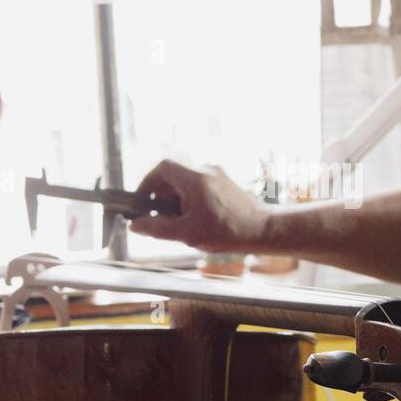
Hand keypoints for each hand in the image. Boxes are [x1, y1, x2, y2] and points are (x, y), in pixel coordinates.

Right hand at [129, 159, 270, 252]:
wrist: (265, 230)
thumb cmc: (228, 231)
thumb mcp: (187, 233)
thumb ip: (158, 228)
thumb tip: (135, 225)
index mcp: (195, 178)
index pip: (162, 166)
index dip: (147, 182)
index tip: (142, 200)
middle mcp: (206, 170)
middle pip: (173, 174)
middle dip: (162, 194)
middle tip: (160, 216)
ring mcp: (217, 174)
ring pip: (185, 181)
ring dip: (176, 199)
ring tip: (180, 222)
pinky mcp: (224, 182)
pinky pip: (199, 185)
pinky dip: (190, 199)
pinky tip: (196, 220)